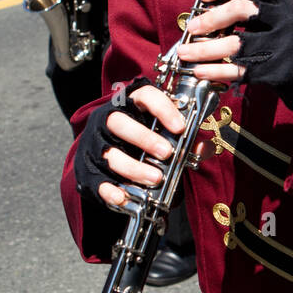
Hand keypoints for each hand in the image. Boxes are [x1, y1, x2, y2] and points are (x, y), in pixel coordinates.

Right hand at [73, 81, 187, 211]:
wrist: (106, 162)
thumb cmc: (141, 144)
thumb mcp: (162, 135)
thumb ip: (185, 140)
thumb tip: (204, 148)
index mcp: (129, 105)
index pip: (144, 95)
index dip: (162, 108)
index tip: (180, 127)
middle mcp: (107, 122)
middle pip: (118, 122)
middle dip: (143, 137)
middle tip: (167, 153)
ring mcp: (95, 146)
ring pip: (109, 154)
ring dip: (133, 167)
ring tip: (156, 178)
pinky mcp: (88, 172)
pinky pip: (97, 181)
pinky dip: (111, 190)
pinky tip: (125, 196)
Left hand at [178, 0, 292, 114]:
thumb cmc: (286, 37)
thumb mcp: (277, 12)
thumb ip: (250, 3)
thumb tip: (206, 3)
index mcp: (279, 0)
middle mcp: (281, 19)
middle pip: (241, 10)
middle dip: (210, 19)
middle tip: (192, 28)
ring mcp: (277, 46)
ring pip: (235, 44)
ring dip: (203, 50)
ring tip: (185, 53)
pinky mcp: (271, 70)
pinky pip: (237, 70)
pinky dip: (214, 71)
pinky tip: (200, 70)